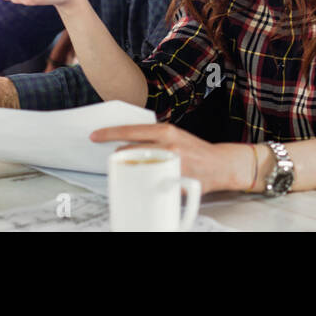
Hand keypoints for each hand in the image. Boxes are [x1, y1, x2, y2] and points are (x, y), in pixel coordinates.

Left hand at [91, 122, 250, 192]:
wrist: (220, 164)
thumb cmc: (195, 151)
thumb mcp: (174, 136)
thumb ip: (153, 138)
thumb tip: (128, 143)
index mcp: (165, 130)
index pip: (131, 129)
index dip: (109, 133)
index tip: (94, 136)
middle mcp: (167, 144)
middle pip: (129, 150)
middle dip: (118, 157)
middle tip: (114, 163)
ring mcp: (171, 162)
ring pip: (136, 166)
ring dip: (127, 170)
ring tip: (128, 173)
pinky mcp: (175, 179)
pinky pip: (150, 182)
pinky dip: (143, 184)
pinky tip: (143, 186)